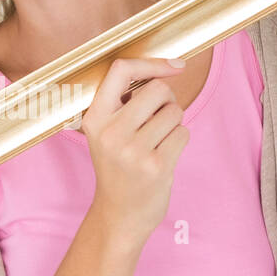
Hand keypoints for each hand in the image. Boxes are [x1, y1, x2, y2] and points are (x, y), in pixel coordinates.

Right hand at [80, 57, 189, 245]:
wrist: (119, 212)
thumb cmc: (117, 165)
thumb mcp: (104, 131)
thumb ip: (122, 102)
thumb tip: (165, 68)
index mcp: (94, 117)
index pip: (120, 71)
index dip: (150, 63)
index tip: (173, 66)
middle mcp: (110, 131)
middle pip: (156, 90)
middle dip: (166, 99)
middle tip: (159, 115)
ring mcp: (133, 150)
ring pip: (174, 112)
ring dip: (174, 122)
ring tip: (158, 139)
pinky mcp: (156, 166)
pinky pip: (183, 133)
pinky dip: (180, 139)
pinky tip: (164, 154)